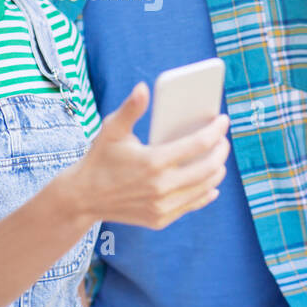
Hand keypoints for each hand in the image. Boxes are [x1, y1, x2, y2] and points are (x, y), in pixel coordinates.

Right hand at [62, 82, 228, 229]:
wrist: (83, 197)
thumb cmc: (100, 158)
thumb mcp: (112, 130)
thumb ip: (130, 109)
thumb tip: (143, 87)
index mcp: (153, 161)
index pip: (198, 144)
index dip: (216, 130)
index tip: (223, 120)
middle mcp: (160, 187)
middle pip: (208, 167)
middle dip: (221, 150)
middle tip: (223, 139)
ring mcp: (161, 206)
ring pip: (204, 187)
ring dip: (217, 171)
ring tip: (218, 157)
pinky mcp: (160, 219)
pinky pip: (192, 205)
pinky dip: (205, 193)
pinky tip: (211, 184)